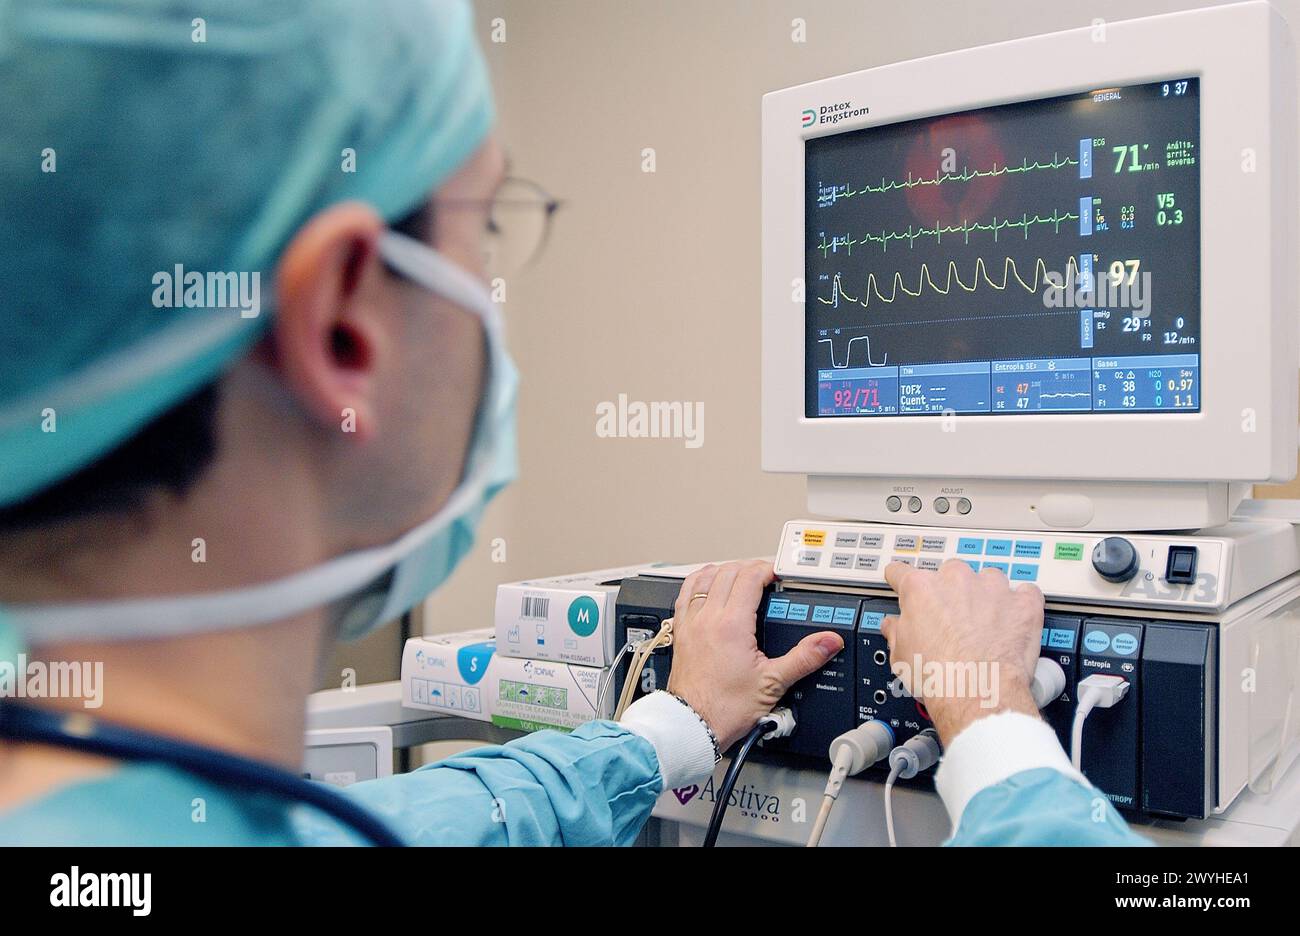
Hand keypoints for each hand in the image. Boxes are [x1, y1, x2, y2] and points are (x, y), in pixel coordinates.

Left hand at [666, 559, 843, 749]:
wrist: (694, 724)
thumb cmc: (726, 708)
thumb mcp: (773, 683)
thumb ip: (804, 658)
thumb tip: (828, 642)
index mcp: (732, 625)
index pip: (749, 577)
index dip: (767, 570)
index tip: (777, 577)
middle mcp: (708, 618)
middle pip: (728, 572)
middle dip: (749, 568)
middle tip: (764, 577)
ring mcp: (691, 623)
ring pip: (704, 578)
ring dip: (724, 570)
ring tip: (739, 575)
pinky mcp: (681, 632)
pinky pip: (685, 594)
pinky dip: (698, 582)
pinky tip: (705, 584)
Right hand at [881, 559, 1044, 745]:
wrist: (977, 694)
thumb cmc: (939, 676)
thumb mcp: (899, 654)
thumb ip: (895, 630)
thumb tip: (894, 626)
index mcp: (921, 589)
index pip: (902, 572)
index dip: (900, 580)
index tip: (903, 583)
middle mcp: (956, 580)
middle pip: (950, 573)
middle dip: (951, 592)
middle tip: (953, 619)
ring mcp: (992, 588)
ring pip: (988, 579)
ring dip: (986, 595)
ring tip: (986, 623)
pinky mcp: (1023, 603)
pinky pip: (1026, 592)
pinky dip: (1020, 604)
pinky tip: (1014, 619)